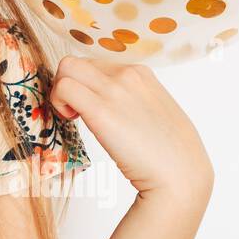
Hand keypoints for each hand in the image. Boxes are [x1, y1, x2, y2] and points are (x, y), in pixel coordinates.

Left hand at [48, 56, 212, 200]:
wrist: (181, 175)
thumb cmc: (170, 153)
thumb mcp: (155, 112)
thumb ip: (134, 100)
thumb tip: (114, 105)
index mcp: (141, 74)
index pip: (96, 64)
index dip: (86, 85)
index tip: (90, 106)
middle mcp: (127, 75)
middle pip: (77, 63)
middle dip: (68, 84)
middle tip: (75, 111)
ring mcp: (114, 90)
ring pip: (66, 68)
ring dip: (60, 92)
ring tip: (73, 116)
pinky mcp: (101, 110)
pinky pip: (64, 88)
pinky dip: (58, 102)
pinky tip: (72, 121)